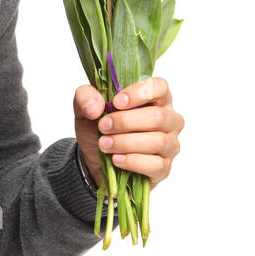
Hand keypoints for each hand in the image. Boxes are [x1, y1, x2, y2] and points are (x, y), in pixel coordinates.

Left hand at [74, 74, 184, 192]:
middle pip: (158, 117)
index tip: (116, 102)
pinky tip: (116, 159)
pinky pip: (155, 165)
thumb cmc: (99, 130)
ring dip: (126, 143)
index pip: (159, 87)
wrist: (93, 162)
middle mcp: (169, 120)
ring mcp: (170, 144)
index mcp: (155, 98)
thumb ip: (85, 97)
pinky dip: (132, 161)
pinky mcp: (164, 167)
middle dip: (126, 122)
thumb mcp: (85, 109)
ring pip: (157, 141)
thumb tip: (95, 106)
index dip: (139, 93)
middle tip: (103, 127)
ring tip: (104, 144)